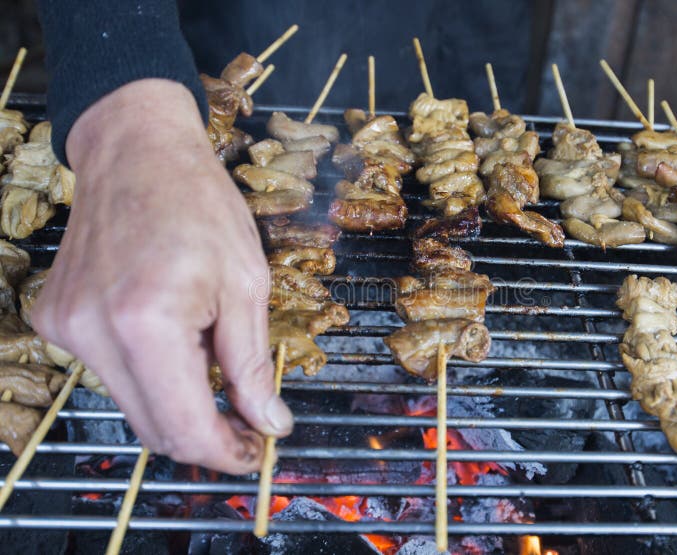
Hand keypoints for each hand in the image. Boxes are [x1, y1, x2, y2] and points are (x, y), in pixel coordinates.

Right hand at [32, 79, 292, 473]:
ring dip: (178, 402)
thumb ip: (252, 365)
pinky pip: (111, 372)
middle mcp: (94, 332)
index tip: (255, 452)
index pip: (184, 427)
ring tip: (214, 366)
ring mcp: (67, 327)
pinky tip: (175, 338)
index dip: (225, 453)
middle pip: (153, 428)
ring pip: (132, 404)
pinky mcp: (57, 319)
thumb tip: (268, 424)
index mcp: (147, 322)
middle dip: (205, 436)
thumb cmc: (200, 204)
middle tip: (248, 424)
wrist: (136, 151)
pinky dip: (150, 373)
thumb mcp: (247, 284)